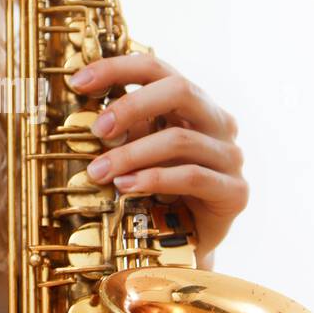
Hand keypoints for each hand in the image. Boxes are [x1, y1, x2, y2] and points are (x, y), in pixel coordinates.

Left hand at [68, 53, 248, 265]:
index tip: (78, 82)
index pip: (157, 69)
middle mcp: (219, 122)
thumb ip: (124, 130)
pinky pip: (191, 177)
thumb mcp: (139, 152)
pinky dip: (153, 179)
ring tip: (99, 171)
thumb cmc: (161, 191)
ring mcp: (231, 155)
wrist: (189, 243)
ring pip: (180, 139)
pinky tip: (126, 187)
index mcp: (194, 104)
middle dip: (131, 105)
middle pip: (180, 90)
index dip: (116, 69)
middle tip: (97, 129)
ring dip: (132, 154)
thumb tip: (85, 114)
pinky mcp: (235, 191)